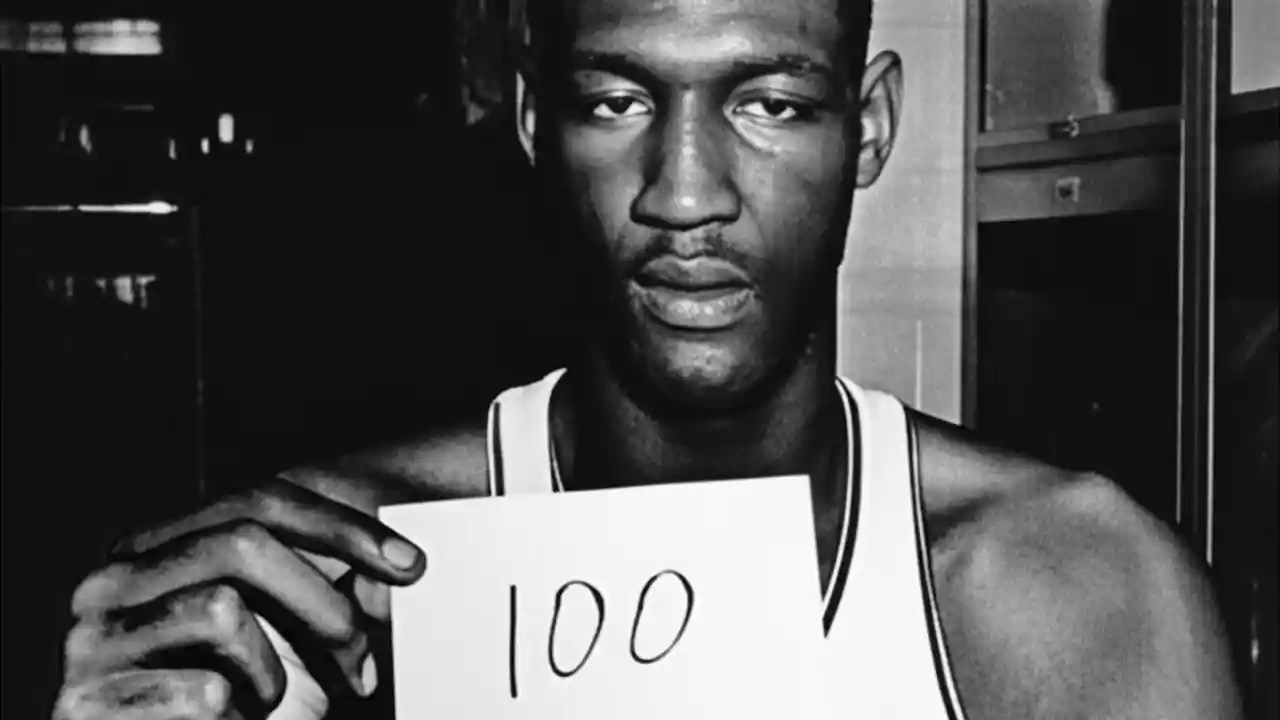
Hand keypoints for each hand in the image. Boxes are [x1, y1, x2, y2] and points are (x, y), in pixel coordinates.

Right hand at [53, 479, 425, 718]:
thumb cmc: (230, 709)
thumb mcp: (278, 634)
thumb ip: (315, 583)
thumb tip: (401, 559)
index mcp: (155, 548)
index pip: (260, 500)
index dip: (342, 526)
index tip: (411, 563)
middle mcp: (111, 582)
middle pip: (243, 542)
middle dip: (323, 600)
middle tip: (360, 662)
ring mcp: (91, 641)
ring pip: (223, 610)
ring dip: (273, 673)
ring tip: (264, 705)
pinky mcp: (85, 704)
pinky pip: (205, 689)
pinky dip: (237, 718)